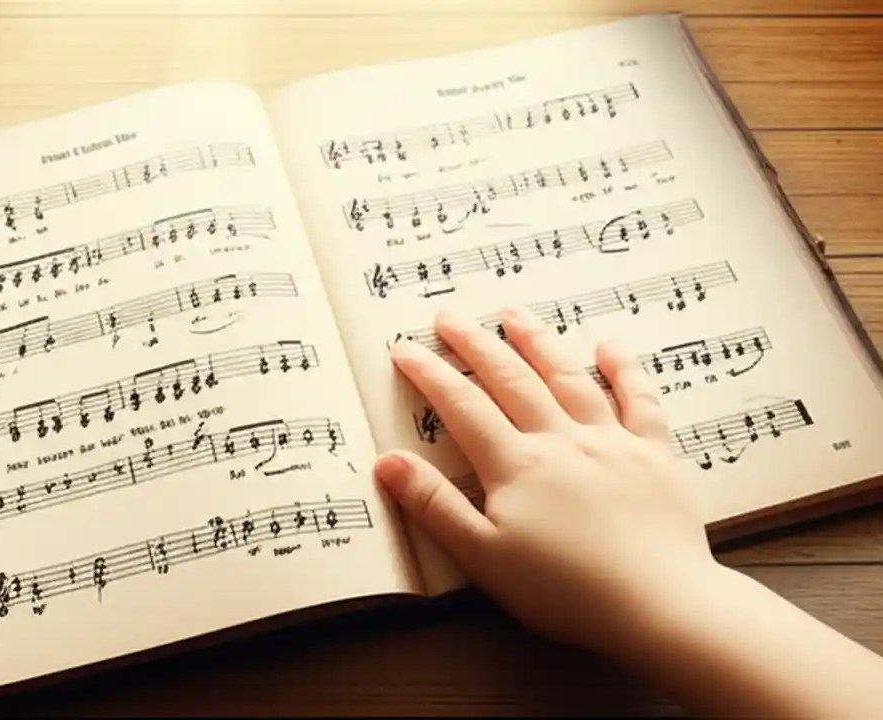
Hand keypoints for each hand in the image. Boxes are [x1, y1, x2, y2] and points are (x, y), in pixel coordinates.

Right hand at [375, 307, 720, 655]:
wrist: (660, 606)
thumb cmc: (567, 592)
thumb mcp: (485, 558)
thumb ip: (436, 506)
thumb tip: (388, 462)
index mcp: (516, 465)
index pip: (463, 407)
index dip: (430, 374)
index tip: (404, 348)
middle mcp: (562, 440)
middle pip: (511, 379)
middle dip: (475, 344)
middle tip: (449, 317)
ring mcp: (612, 442)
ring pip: (568, 377)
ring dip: (537, 341)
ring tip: (512, 313)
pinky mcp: (655, 454)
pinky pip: (639, 398)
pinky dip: (624, 368)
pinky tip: (609, 345)